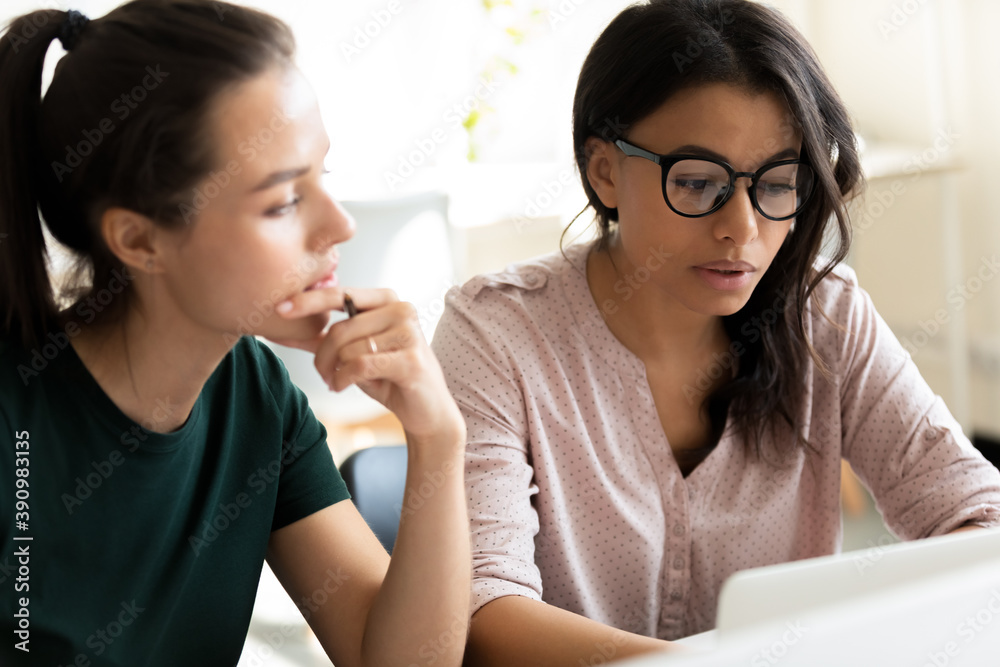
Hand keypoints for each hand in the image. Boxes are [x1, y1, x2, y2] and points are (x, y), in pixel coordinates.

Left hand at [265, 286, 464, 446]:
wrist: (427, 410)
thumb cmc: (388, 378)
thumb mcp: (353, 353)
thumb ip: (323, 338)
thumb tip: (281, 329)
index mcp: (388, 299)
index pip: (342, 294)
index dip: (309, 301)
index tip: (279, 309)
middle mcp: (402, 309)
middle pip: (341, 328)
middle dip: (321, 355)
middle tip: (321, 373)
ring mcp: (410, 333)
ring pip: (348, 348)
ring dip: (331, 371)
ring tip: (335, 381)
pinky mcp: (411, 360)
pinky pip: (360, 365)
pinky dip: (342, 379)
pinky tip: (340, 386)